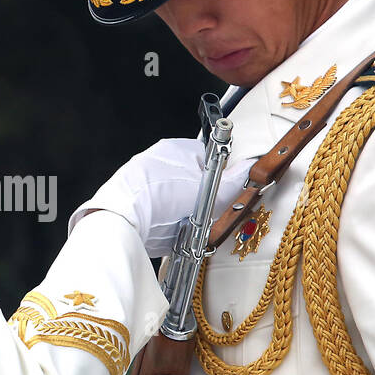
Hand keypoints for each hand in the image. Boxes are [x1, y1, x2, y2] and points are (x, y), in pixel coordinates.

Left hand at [70, 139, 255, 257]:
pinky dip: (159, 216)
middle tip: (198, 215)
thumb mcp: (208, 194)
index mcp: (177, 147)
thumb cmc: (164, 198)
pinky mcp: (127, 193)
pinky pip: (152, 204)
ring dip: (177, 208)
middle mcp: (156, 156)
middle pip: (189, 178)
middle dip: (196, 197)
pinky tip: (160, 227)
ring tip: (177, 224)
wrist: (122, 218)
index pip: (209, 159)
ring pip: (170, 193)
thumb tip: (252, 168)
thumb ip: (232, 183)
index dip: (217, 181)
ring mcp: (139, 174)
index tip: (217, 198)